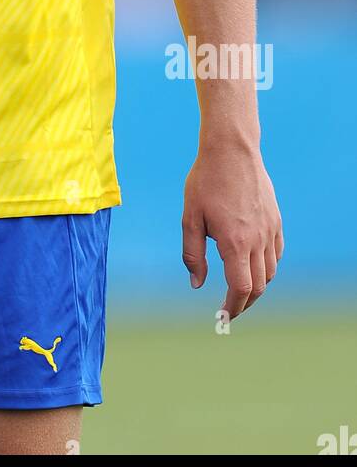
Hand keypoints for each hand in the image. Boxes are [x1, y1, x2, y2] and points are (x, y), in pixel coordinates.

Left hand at [182, 144, 283, 320]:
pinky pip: (276, 253)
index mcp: (235, 242)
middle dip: (244, 302)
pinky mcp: (275, 220)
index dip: (233, 307)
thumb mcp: (190, 217)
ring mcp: (270, 230)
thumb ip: (193, 254)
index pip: (241, 288)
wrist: (232, 150)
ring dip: (256, 286)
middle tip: (229, 309)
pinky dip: (267, 266)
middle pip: (258, 286)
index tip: (223, 316)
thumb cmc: (205, 181)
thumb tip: (196, 284)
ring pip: (270, 271)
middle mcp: (257, 240)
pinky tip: (253, 264)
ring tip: (239, 288)